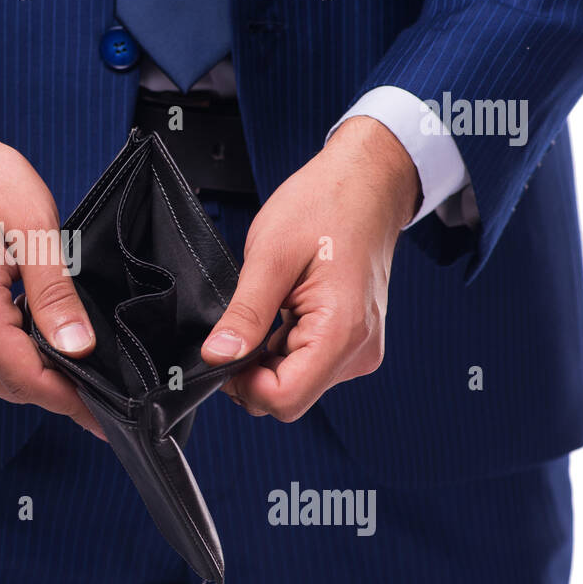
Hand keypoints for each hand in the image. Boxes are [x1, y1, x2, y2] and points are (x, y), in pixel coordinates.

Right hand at [0, 94, 104, 437]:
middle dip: (56, 390)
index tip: (103, 413)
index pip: (26, 378)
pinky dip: (6, 357)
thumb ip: (54, 294)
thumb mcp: (33, 225)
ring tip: (72, 359)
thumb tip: (79, 347)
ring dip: (31, 374)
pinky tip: (32, 337)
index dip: (71, 399)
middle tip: (100, 387)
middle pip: (9, 385)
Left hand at [200, 116, 421, 420]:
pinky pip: (307, 363)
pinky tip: (282, 309)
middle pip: (289, 397)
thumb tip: (216, 358)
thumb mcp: (270, 257)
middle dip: (252, 372)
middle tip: (239, 324)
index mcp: (341, 332)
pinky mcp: (352, 340)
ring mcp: (358, 347)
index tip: (225, 351)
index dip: (244, 383)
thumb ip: (244, 314)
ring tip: (269, 305)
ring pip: (295, 382)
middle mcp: (357, 350)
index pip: (284, 399)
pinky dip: (283, 346)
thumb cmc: (325, 206)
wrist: (366, 183)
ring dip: (267, 356)